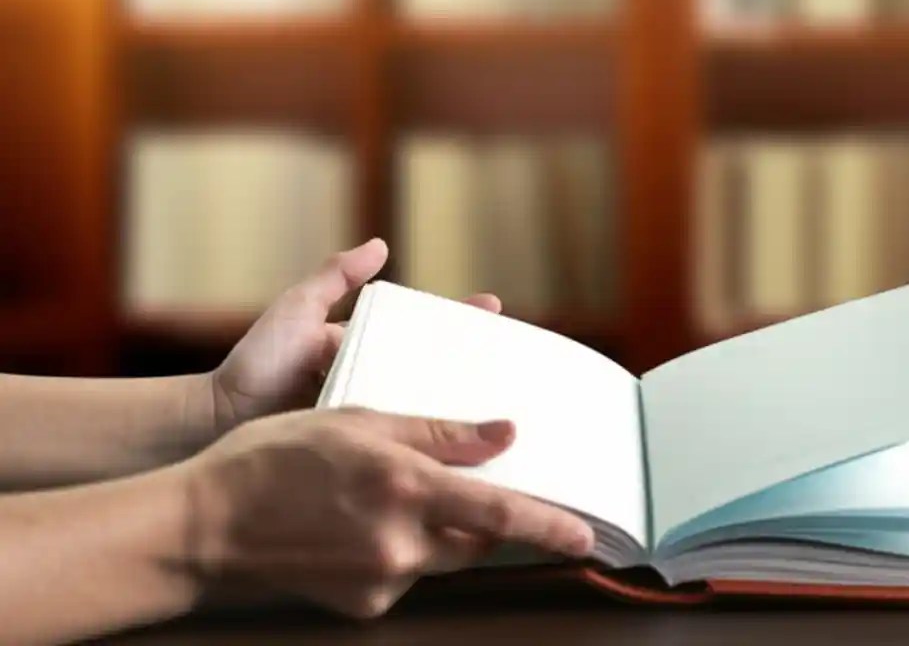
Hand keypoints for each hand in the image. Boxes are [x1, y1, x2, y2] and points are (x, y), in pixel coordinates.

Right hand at [180, 407, 594, 618]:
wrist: (202, 527)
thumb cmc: (274, 458)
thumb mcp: (357, 421)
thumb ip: (437, 432)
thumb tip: (503, 434)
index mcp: (407, 488)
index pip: (501, 514)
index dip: (550, 527)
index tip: (586, 537)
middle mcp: (402, 542)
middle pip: (477, 538)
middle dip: (488, 517)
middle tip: (475, 490)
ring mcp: (382, 581)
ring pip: (443, 557)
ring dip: (440, 530)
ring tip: (394, 497)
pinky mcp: (363, 605)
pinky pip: (406, 576)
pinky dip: (401, 551)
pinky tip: (360, 526)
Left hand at [206, 239, 501, 433]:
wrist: (219, 420)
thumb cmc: (255, 363)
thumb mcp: (297, 309)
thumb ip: (336, 277)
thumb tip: (380, 244)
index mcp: (368, 347)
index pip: (426, 329)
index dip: (462, 320)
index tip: (495, 309)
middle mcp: (378, 381)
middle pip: (439, 370)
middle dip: (479, 365)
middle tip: (519, 362)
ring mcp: (374, 415)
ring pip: (431, 409)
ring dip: (466, 409)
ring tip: (506, 408)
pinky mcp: (366, 448)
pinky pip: (407, 443)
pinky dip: (436, 445)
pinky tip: (465, 447)